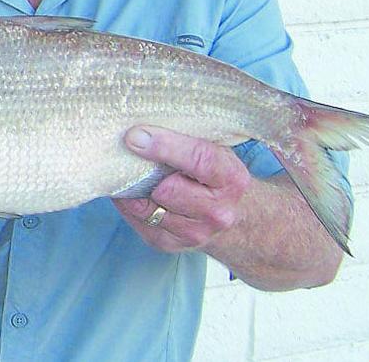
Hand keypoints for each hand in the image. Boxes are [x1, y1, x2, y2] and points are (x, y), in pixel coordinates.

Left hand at [112, 126, 251, 252]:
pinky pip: (137, 219)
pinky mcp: (170, 245)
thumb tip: (144, 123)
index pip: (200, 160)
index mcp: (231, 179)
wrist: (240, 221)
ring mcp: (194, 234)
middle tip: (130, 150)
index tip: (135, 135)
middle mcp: (217, 212)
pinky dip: (129, 202)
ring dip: (134, 188)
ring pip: (147, 207)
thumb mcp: (218, 150)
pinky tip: (132, 189)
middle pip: (168, 190)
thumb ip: (189, 138)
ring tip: (130, 169)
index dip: (165, 146)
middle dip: (146, 170)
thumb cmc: (218, 175)